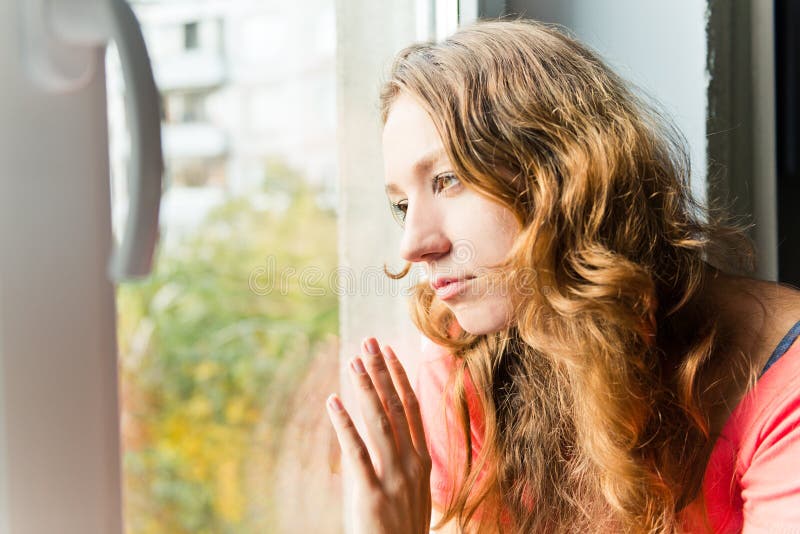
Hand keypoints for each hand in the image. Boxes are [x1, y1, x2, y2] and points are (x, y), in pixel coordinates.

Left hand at [325, 337, 431, 533]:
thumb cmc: (404, 528)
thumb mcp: (414, 490)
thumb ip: (405, 461)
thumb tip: (392, 432)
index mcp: (422, 459)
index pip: (411, 407)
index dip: (398, 376)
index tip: (388, 351)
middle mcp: (410, 462)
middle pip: (395, 406)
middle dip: (381, 371)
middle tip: (368, 341)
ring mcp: (393, 477)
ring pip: (380, 422)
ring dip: (365, 389)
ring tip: (353, 362)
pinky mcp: (371, 493)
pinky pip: (356, 452)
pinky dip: (344, 424)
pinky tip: (333, 402)